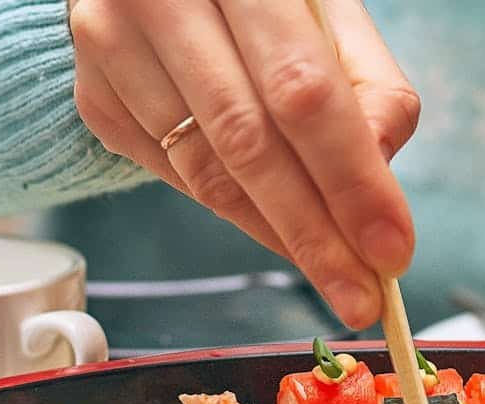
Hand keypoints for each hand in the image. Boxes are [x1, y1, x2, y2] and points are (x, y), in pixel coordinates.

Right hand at [68, 0, 418, 328]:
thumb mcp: (328, 11)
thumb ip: (370, 84)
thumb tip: (381, 172)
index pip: (302, 92)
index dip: (349, 179)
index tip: (389, 249)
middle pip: (248, 145)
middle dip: (314, 235)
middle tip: (359, 294)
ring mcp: (112, 47)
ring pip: (207, 173)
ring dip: (278, 234)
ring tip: (332, 272)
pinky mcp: (95, 97)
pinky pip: (177, 178)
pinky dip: (235, 211)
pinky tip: (275, 225)